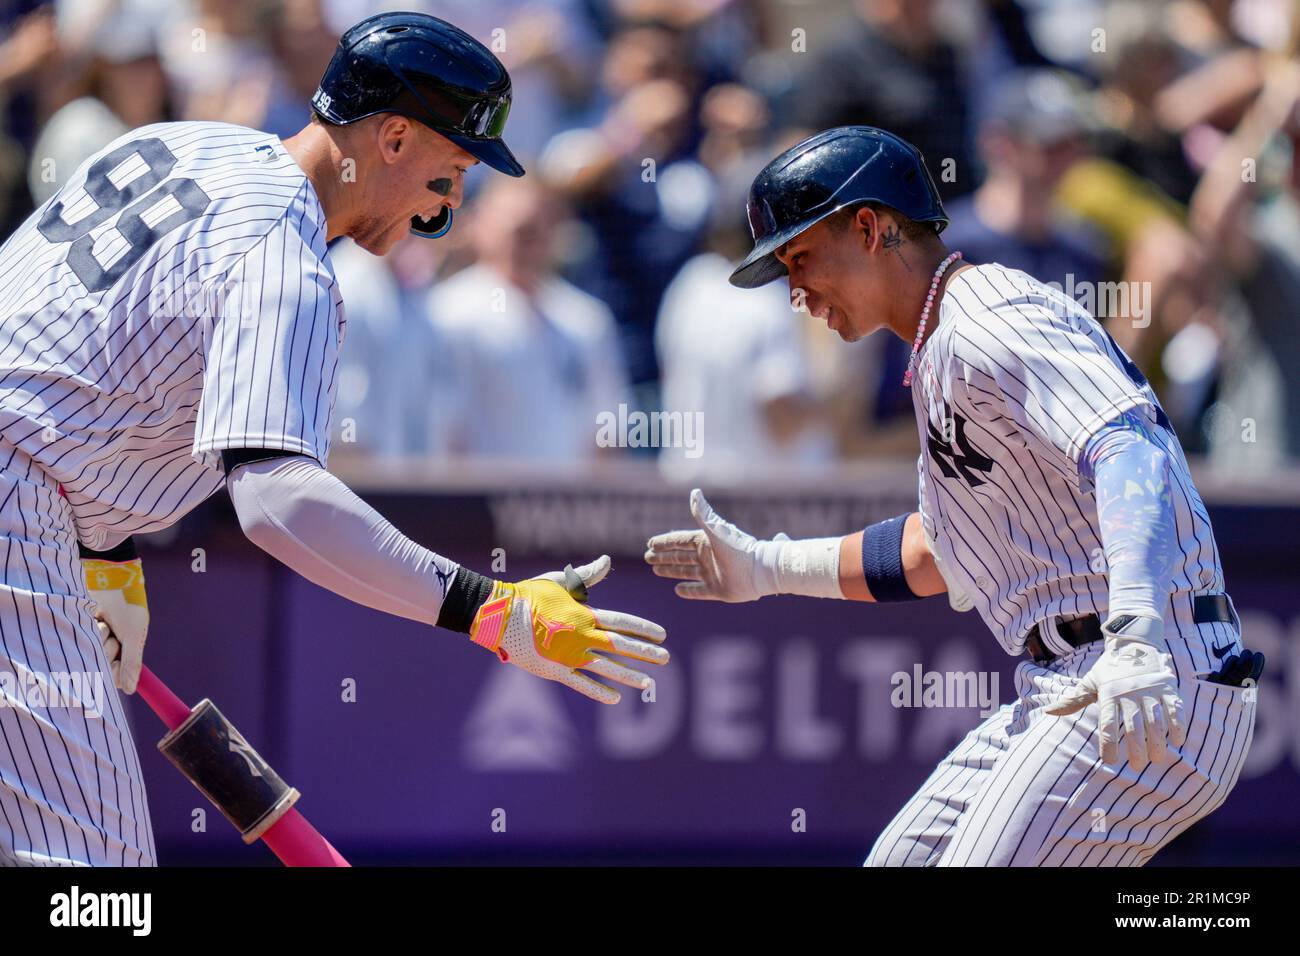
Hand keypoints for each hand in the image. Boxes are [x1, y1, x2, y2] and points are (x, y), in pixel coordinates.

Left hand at [83, 558, 148, 693]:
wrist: (110, 577)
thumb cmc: (128, 605)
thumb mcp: (134, 634)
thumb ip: (132, 663)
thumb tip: (131, 690)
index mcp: (126, 650)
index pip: (116, 678)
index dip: (114, 673)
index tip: (114, 662)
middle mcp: (109, 647)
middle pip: (101, 667)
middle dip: (107, 650)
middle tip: (112, 635)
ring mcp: (92, 638)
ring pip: (89, 653)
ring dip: (97, 638)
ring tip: (102, 621)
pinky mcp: (78, 629)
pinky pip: (78, 640)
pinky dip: (85, 629)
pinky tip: (91, 617)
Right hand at [469, 555, 667, 703]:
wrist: (500, 614)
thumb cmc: (529, 594)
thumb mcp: (561, 581)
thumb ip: (587, 576)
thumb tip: (607, 560)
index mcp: (585, 614)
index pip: (623, 622)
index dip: (644, 629)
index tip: (662, 634)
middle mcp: (582, 636)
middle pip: (621, 646)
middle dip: (645, 653)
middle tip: (665, 659)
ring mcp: (569, 655)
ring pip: (606, 667)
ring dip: (629, 675)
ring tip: (648, 683)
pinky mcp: (555, 669)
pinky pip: (582, 683)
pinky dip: (599, 691)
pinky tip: (616, 698)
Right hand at [644, 489, 781, 602]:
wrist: (759, 570)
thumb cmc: (737, 548)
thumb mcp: (716, 530)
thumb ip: (703, 513)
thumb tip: (694, 492)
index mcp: (705, 542)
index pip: (679, 541)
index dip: (664, 542)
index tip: (650, 543)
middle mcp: (707, 557)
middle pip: (679, 556)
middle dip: (663, 557)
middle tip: (648, 558)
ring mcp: (712, 574)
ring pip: (686, 572)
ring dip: (671, 571)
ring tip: (656, 570)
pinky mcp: (718, 590)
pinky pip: (698, 590)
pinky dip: (688, 591)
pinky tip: (677, 590)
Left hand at [1043, 614, 1185, 769]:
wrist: (1133, 645)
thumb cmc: (1109, 670)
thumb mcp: (1090, 682)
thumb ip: (1073, 700)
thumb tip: (1048, 712)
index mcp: (1109, 695)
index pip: (1107, 724)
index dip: (1109, 744)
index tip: (1110, 761)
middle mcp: (1130, 694)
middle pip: (1133, 726)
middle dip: (1136, 748)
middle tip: (1138, 766)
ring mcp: (1150, 691)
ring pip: (1155, 720)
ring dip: (1157, 741)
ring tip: (1156, 759)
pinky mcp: (1167, 688)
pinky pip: (1175, 709)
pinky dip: (1177, 724)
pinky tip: (1176, 740)